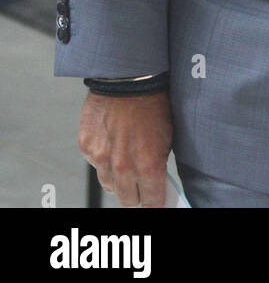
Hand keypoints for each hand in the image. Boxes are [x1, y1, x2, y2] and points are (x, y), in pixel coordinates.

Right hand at [78, 91, 173, 207]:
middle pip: (128, 200)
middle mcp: (122, 167)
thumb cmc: (153, 104)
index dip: (157, 203)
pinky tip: (113, 145)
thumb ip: (158, 162)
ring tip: (127, 165)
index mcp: (147, 165)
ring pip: (109, 185)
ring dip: (119, 180)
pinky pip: (96, 165)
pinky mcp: (86, 148)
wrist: (128, 79)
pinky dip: (104, 161)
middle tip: (142, 189)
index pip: (152, 201)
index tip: (158, 203)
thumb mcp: (167, 135)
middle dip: (137, 196)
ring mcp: (101, 159)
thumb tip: (156, 180)